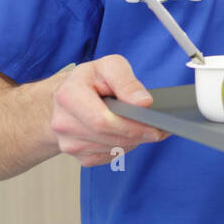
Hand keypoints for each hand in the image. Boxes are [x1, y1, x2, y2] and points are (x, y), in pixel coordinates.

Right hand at [50, 54, 168, 166]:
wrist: (67, 96)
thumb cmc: (91, 79)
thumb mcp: (109, 66)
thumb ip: (126, 81)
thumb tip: (144, 103)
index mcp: (68, 96)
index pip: (102, 121)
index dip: (131, 126)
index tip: (154, 126)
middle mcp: (63, 123)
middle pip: (108, 137)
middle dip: (137, 135)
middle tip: (160, 130)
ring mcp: (68, 143)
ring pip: (110, 150)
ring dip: (133, 142)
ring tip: (148, 130)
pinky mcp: (77, 155)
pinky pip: (107, 157)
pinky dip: (123, 148)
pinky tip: (130, 136)